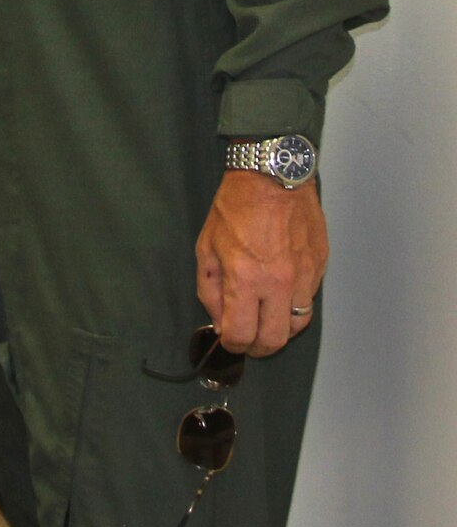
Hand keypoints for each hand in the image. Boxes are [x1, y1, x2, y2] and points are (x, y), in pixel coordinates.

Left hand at [196, 169, 325, 354]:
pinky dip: (293, 305)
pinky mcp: (319, 267)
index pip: (242, 334)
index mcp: (245, 278)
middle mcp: (278, 283)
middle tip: (249, 342)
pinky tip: (279, 295)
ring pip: (297, 324)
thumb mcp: (206, 247)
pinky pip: (309, 299)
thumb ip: (211, 289)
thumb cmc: (234, 208)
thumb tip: (220, 320)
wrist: (272, 178)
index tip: (229, 341)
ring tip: (265, 321)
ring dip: (279, 330)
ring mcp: (304, 276)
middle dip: (258, 348)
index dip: (232, 345)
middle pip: (274, 340)